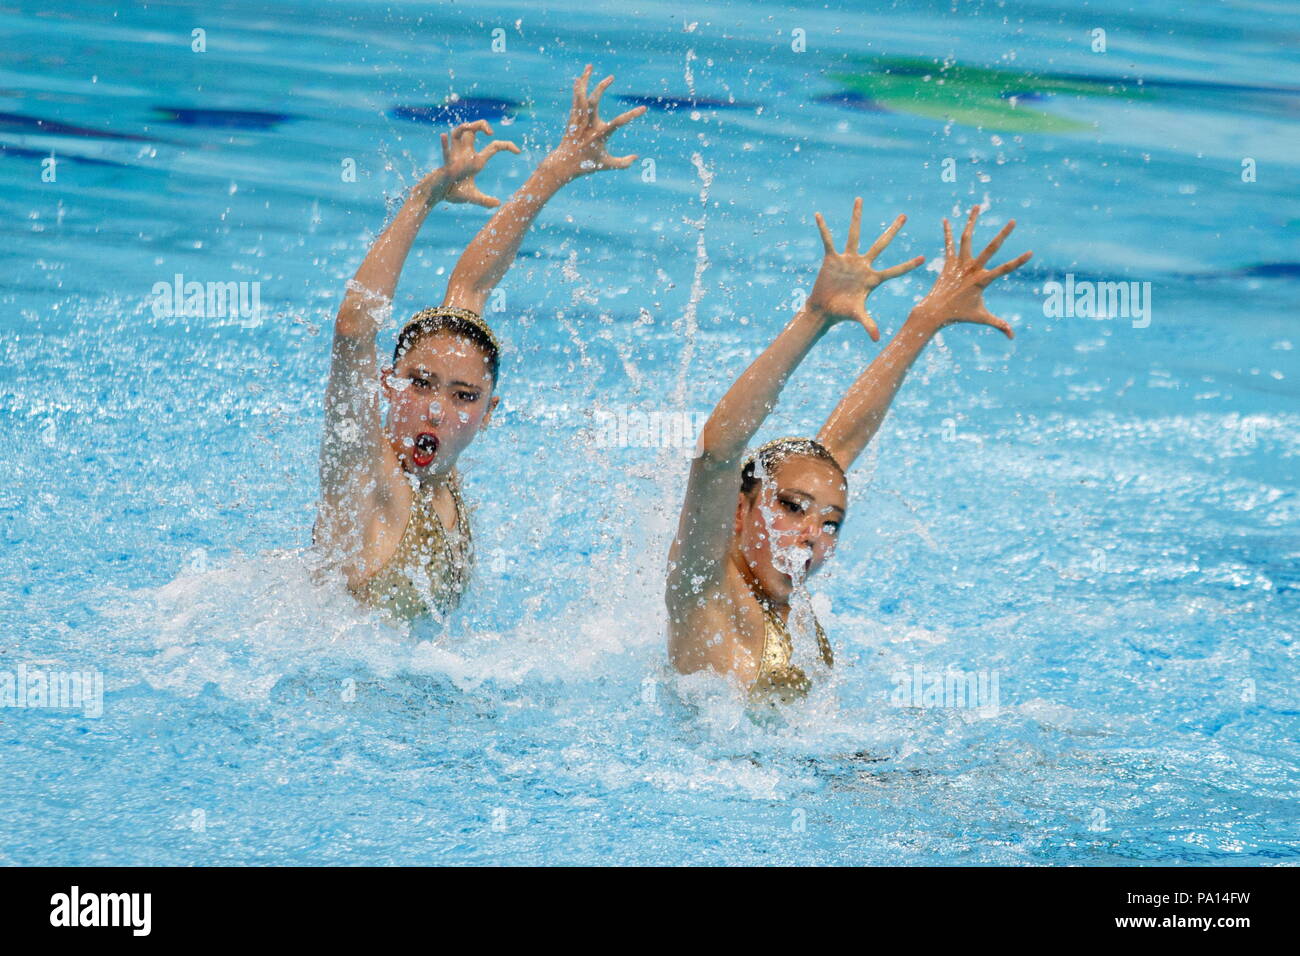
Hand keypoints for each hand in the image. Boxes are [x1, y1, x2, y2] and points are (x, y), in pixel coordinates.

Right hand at [432, 119, 520, 207]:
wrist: (437, 194)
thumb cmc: (453, 192)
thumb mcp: (472, 196)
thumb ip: (484, 200)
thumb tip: (498, 203)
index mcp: (475, 160)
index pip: (494, 147)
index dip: (507, 145)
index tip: (518, 152)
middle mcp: (465, 153)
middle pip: (473, 131)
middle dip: (481, 124)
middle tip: (490, 132)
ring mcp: (454, 155)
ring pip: (458, 132)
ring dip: (464, 127)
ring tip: (470, 127)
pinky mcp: (445, 164)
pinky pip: (445, 152)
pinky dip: (444, 145)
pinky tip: (443, 136)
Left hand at [545, 64, 645, 179]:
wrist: (564, 163)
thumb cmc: (587, 165)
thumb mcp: (607, 165)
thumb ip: (623, 162)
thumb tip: (637, 158)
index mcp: (599, 135)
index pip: (619, 122)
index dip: (632, 115)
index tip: (644, 108)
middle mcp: (588, 125)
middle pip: (594, 102)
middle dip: (601, 87)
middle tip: (611, 77)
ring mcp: (578, 120)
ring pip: (581, 96)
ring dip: (585, 80)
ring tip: (589, 66)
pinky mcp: (572, 118)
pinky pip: (576, 100)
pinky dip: (578, 88)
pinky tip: (580, 77)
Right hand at [806, 198, 924, 340]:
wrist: (824, 309)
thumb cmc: (842, 313)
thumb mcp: (857, 316)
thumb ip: (868, 324)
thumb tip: (877, 339)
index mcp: (873, 278)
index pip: (894, 271)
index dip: (907, 266)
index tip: (923, 259)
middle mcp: (863, 264)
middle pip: (881, 244)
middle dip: (893, 230)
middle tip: (905, 216)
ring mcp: (848, 259)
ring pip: (854, 234)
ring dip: (856, 217)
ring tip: (860, 199)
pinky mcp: (832, 258)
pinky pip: (827, 240)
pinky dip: (823, 228)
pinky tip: (818, 215)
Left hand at [910, 206, 1031, 337]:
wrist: (934, 312)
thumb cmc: (959, 316)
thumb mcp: (981, 318)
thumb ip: (999, 324)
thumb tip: (1013, 336)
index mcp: (981, 280)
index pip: (1004, 269)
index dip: (1018, 261)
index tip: (1031, 252)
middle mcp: (971, 269)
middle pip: (990, 248)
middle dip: (1002, 235)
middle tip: (1013, 221)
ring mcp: (958, 264)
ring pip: (967, 238)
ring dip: (971, 222)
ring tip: (976, 206)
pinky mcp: (947, 263)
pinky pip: (948, 245)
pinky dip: (948, 233)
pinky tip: (946, 220)